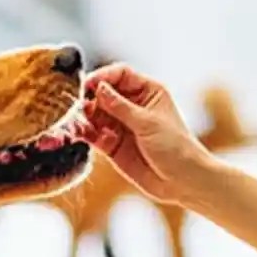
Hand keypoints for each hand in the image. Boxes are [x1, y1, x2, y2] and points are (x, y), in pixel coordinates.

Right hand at [73, 63, 208, 204]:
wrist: (183, 182)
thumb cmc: (176, 148)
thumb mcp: (148, 123)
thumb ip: (120, 107)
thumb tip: (99, 88)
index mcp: (148, 91)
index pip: (120, 75)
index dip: (103, 77)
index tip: (88, 85)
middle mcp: (133, 105)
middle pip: (103, 93)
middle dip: (89, 98)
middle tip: (77, 106)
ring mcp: (121, 125)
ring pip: (95, 114)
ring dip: (83, 117)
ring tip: (74, 122)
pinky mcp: (113, 145)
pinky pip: (93, 135)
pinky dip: (83, 133)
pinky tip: (76, 133)